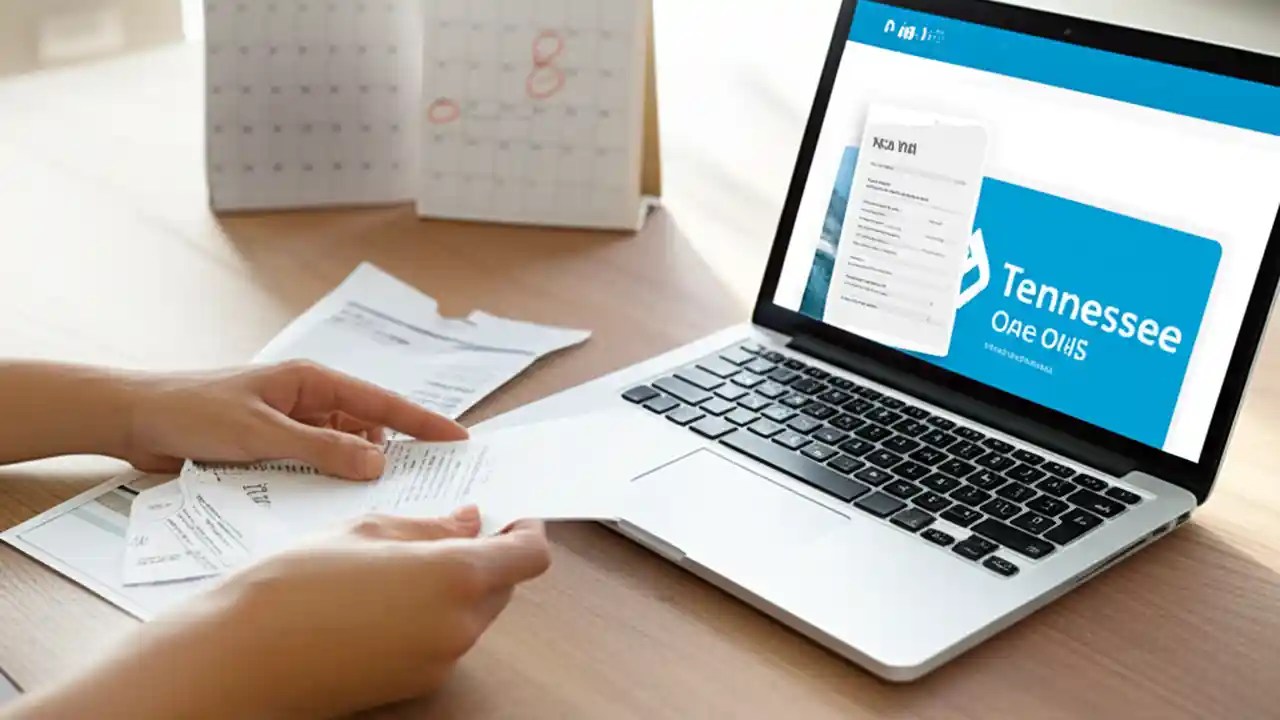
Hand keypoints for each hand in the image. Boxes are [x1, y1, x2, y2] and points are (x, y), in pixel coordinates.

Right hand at [4, 509, 552, 719]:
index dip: (527, 532)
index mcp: (455, 577)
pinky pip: (444, 641)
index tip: (515, 517)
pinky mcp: (415, 686)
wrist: (243, 659)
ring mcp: (439, 662)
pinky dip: (434, 616)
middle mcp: (458, 626)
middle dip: (489, 556)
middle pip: (505, 586)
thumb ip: (429, 526)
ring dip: (459, 587)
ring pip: (474, 615)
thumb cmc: (294, 585)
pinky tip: (387, 598)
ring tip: (404, 562)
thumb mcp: (366, 531)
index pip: (527, 557)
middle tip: (451, 529)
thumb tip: (469, 522)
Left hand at [124, 360, 466, 478]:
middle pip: (367, 427)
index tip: (458, 440)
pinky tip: (335, 502)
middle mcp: (307, 400)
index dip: (422, 422)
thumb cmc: (192, 411)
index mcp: (311, 381)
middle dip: (396, 451)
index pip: (381, 402)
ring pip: (342, 449)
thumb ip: (321, 449)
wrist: (133, 418)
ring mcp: (290, 425)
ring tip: (383, 499)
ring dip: (357, 469)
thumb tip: (378, 461)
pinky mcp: (271, 448)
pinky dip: (327, 480)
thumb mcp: (261, 434)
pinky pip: (314, 465)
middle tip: (430, 481)